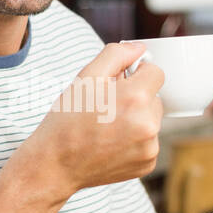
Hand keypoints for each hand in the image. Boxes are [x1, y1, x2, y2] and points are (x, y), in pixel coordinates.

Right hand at [17, 42, 163, 198]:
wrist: (55, 164)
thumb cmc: (67, 119)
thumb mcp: (86, 77)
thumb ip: (116, 54)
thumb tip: (140, 49)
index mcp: (136, 98)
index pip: (156, 73)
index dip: (136, 73)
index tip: (118, 83)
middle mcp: (148, 124)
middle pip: (155, 98)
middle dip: (136, 97)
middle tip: (106, 107)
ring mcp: (149, 147)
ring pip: (152, 120)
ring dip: (136, 119)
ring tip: (106, 126)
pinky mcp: (147, 164)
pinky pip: (148, 141)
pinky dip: (135, 140)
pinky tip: (111, 142)